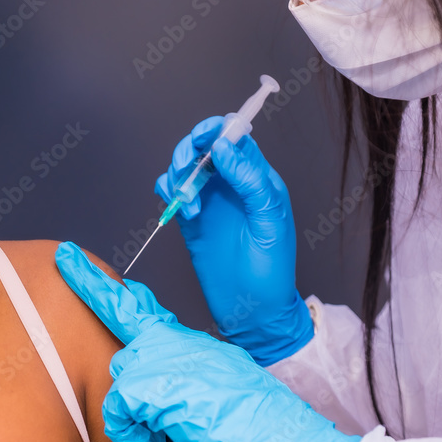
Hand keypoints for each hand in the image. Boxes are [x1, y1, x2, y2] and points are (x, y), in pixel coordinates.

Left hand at [55, 242, 360, 441]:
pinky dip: (130, 437)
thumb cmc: (263, 432)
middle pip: (126, 333)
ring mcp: (171, 357)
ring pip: (121, 371)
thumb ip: (185, 387)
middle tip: (64, 256)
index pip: (147, 309)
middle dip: (96, 296)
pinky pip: (119, 406)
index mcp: (197, 347)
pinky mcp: (159, 382)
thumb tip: (158, 402)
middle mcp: (183, 342)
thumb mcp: (219, 398)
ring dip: (130, 415)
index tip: (74, 259)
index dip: (108, 287)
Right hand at [154, 117, 312, 365]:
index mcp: (258, 179)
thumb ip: (251, 181)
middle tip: (188, 174)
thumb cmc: (272, 272)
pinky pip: (173, 191)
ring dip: (179, 175)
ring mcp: (211, 201)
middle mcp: (233, 185)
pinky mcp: (192, 219)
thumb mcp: (270, 221)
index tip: (205, 137)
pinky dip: (169, 192)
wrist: (254, 313)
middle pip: (204, 147)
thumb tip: (226, 146)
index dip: (218, 128)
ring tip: (189, 204)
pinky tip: (182, 211)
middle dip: (190, 151)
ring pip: (186, 167)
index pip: (236, 137)